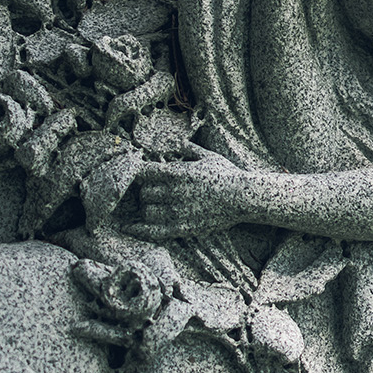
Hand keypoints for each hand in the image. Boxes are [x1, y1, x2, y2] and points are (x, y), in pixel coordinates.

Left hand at [125, 154, 251, 240]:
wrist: (243, 197)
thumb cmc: (228, 175)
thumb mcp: (209, 157)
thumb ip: (190, 150)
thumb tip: (179, 142)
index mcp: (176, 173)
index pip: (143, 172)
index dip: (137, 174)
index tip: (138, 175)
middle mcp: (172, 192)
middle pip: (144, 193)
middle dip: (146, 193)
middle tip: (152, 193)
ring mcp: (176, 211)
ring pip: (147, 211)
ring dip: (147, 209)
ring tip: (153, 207)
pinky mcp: (181, 227)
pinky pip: (153, 231)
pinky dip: (138, 229)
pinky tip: (129, 228)